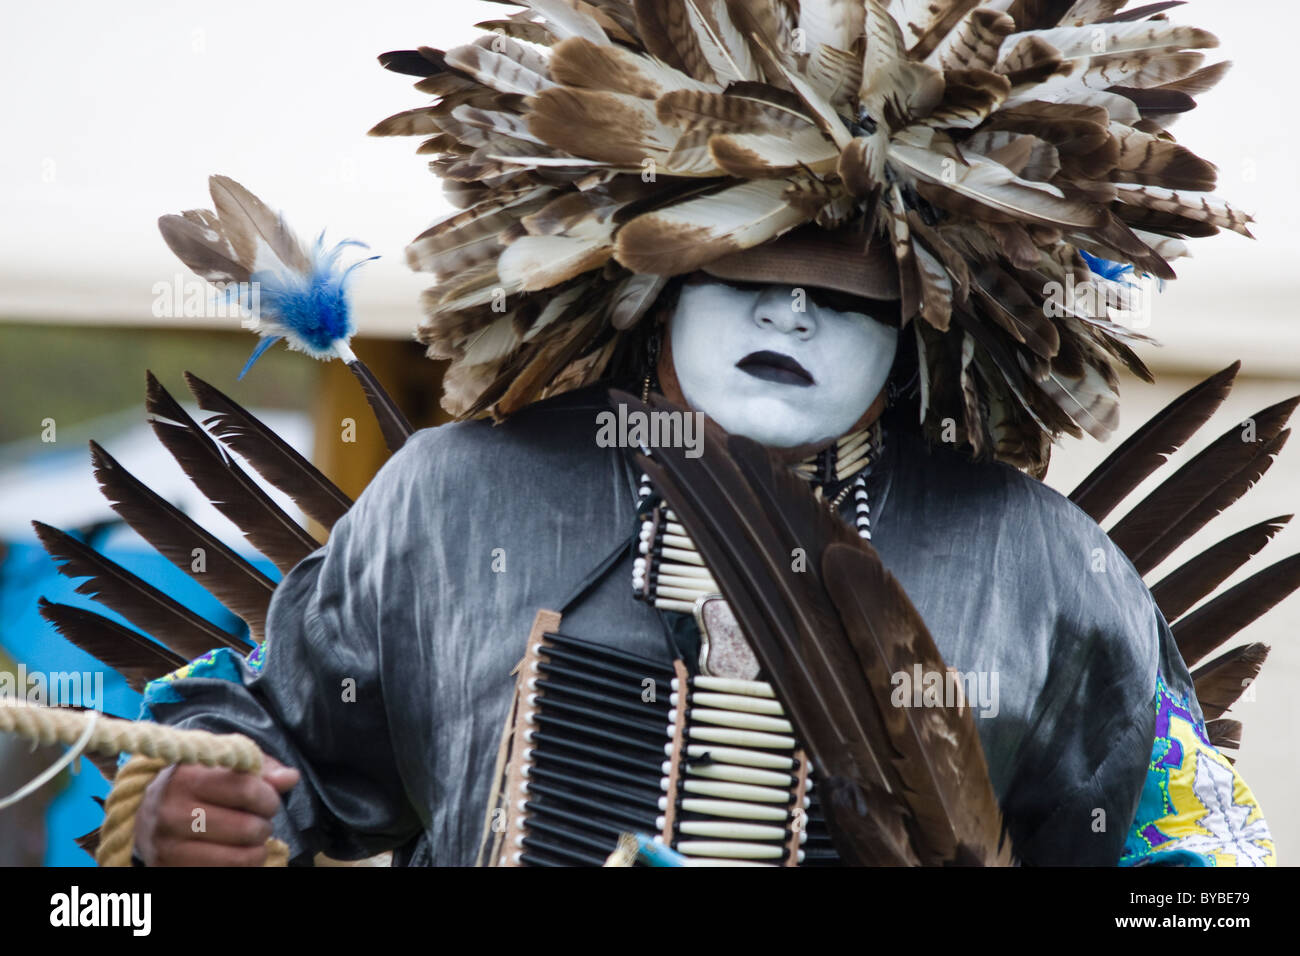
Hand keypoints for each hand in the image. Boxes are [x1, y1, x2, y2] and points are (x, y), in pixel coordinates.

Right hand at [135, 755, 298, 865]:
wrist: (145, 811)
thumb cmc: (195, 782)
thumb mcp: (223, 763)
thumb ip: (260, 767)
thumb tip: (290, 778)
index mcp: (185, 777)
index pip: (246, 790)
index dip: (269, 797)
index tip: (269, 800)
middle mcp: (172, 813)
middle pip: (247, 828)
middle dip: (264, 825)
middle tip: (260, 820)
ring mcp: (168, 846)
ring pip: (239, 858)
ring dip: (257, 849)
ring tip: (251, 838)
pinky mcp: (169, 869)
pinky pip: (225, 874)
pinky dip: (242, 866)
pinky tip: (237, 853)